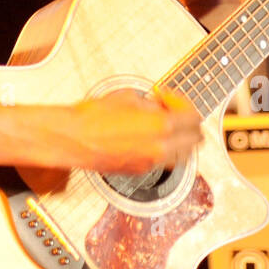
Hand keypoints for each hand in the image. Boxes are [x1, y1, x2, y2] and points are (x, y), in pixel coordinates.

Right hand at [70, 87, 202, 174]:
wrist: (73, 139)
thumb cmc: (93, 117)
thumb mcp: (128, 97)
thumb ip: (151, 104)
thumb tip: (159, 106)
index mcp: (161, 126)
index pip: (193, 117)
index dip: (183, 103)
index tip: (168, 98)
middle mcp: (161, 148)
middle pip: (195, 140)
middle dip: (187, 123)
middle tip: (172, 111)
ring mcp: (151, 162)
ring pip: (182, 155)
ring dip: (178, 139)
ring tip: (161, 126)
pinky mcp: (139, 170)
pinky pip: (163, 161)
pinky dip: (163, 149)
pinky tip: (146, 137)